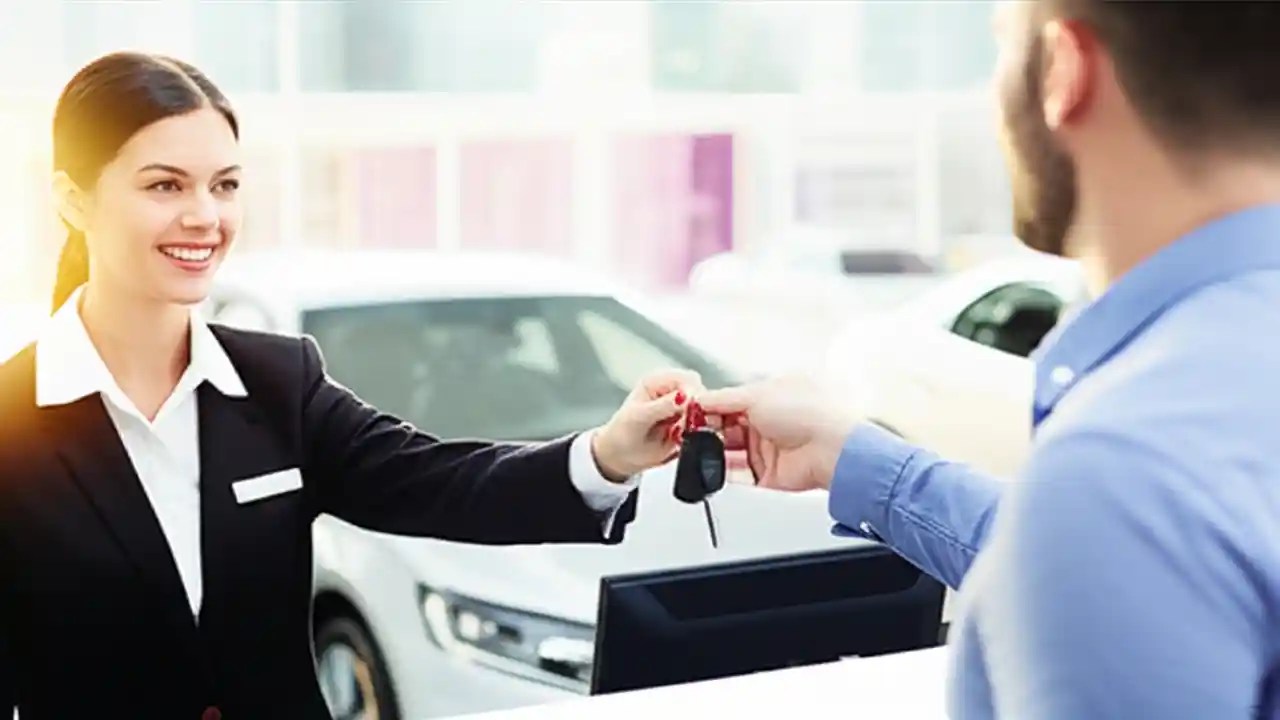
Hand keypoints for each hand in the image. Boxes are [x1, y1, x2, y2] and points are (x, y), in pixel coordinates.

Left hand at [591, 369, 704, 480]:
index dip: (693, 391)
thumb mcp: (639, 416)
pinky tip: (679, 439)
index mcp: (658, 381)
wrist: (620, 457)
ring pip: (704, 412)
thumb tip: (684, 396)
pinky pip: (701, 428)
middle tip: (688, 423)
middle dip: (698, 409)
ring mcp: (681, 410)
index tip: (692, 406)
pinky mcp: (686, 426)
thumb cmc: (622, 432)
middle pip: (700, 394)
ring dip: (697, 423)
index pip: (686, 378)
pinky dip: (695, 433)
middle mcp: (672, 392)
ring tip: (678, 433)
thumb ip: (662, 406)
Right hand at [697, 375, 860, 491]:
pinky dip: (721, 472)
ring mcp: (767, 450)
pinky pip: (737, 475)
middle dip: (706, 429)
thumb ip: (723, 398)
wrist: (831, 449)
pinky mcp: (767, 475)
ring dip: (711, 450)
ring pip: (728, 451)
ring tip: (695, 449)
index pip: (729, 402)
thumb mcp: (756, 394)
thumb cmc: (807, 413)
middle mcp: (768, 424)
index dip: (708, 407)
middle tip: (687, 431)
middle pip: (726, 427)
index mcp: (768, 398)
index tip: (688, 410)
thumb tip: (700, 398)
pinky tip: (708, 466)